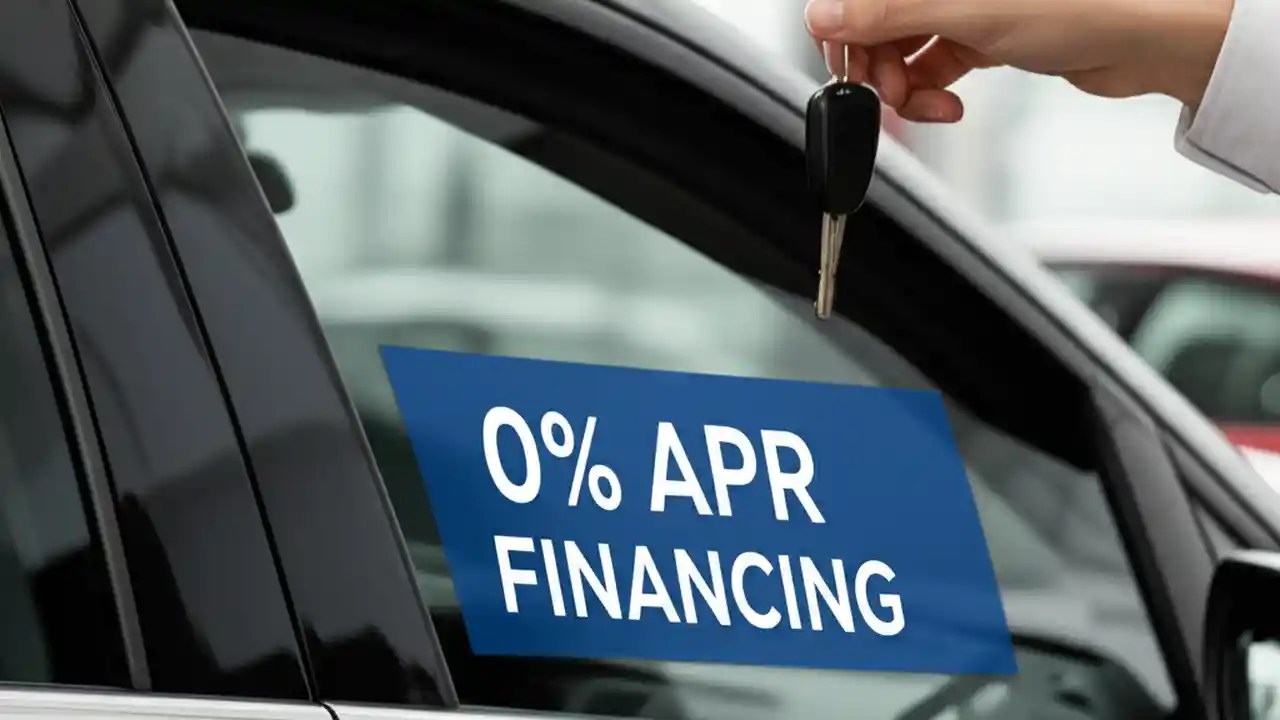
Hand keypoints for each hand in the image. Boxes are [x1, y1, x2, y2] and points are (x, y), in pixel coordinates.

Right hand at [804, 0, 1233, 122]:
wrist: (1148, 38)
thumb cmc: (1084, 4)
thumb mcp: (967, 11)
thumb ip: (886, 13)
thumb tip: (820, 16)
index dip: (843, 34)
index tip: (847, 70)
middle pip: (872, 23)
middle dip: (873, 69)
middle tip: (889, 97)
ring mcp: (961, 4)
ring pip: (899, 50)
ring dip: (901, 88)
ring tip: (928, 107)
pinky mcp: (981, 33)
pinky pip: (930, 65)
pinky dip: (929, 93)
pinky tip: (947, 105)